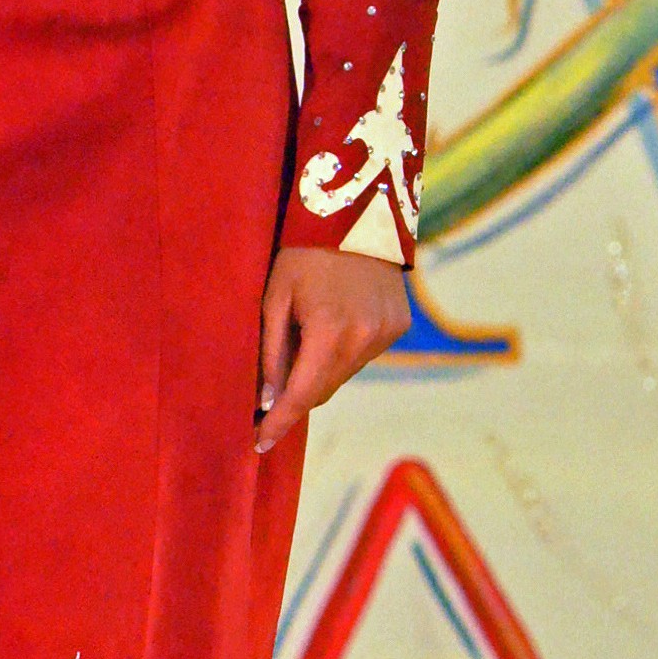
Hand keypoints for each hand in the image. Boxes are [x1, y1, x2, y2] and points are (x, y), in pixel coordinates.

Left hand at [256, 244, 410, 452]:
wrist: (357, 214)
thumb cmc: (303, 252)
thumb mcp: (276, 296)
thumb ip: (272, 351)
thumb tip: (268, 399)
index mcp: (329, 333)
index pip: (299, 395)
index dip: (278, 423)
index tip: (258, 443)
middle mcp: (364, 339)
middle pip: (322, 390)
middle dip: (295, 396)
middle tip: (269, 390)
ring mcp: (386, 334)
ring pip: (344, 374)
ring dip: (321, 371)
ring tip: (305, 335)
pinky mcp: (399, 326)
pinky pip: (363, 354)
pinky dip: (344, 351)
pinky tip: (333, 321)